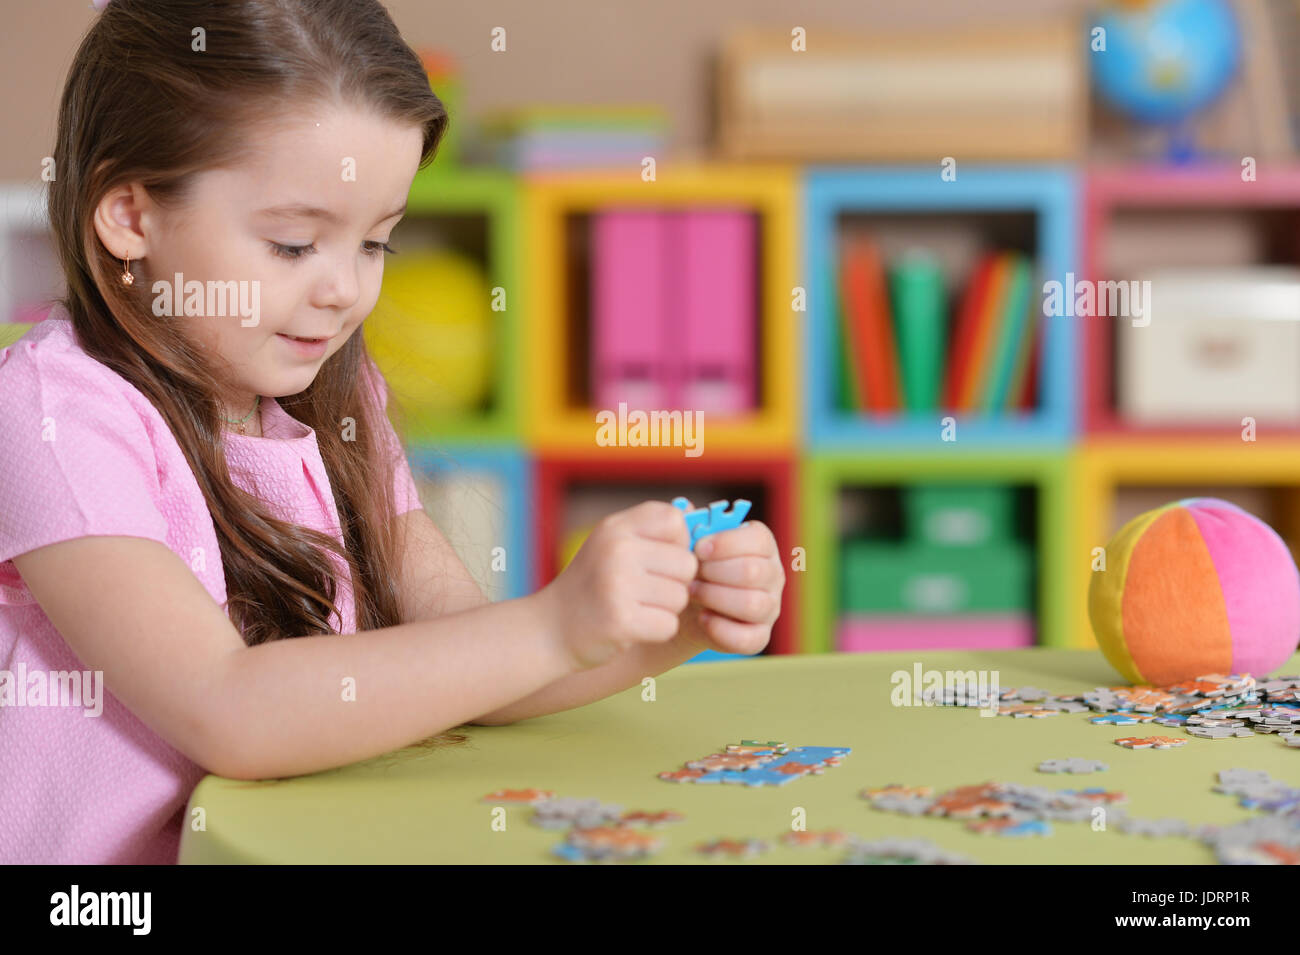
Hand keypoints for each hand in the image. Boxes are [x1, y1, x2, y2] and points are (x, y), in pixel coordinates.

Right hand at [538, 501, 697, 669]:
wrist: (550, 629)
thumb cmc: (592, 585)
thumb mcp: (612, 544)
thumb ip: (650, 528)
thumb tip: (693, 510)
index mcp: (616, 527)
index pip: (675, 520)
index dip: (678, 543)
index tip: (660, 560)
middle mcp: (617, 550)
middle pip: (686, 564)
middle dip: (675, 583)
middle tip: (646, 592)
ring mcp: (617, 585)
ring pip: (680, 597)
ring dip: (665, 609)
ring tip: (636, 608)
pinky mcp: (621, 620)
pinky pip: (669, 625)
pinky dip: (657, 631)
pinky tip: (633, 627)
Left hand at [676, 518, 782, 656]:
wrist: (682, 608)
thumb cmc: (689, 566)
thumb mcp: (687, 543)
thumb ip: (688, 524)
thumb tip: (684, 509)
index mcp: (761, 545)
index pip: (759, 539)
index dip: (726, 543)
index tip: (698, 549)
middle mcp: (773, 574)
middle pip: (754, 571)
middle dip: (715, 573)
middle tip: (691, 575)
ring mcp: (770, 607)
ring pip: (753, 604)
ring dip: (716, 598)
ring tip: (692, 594)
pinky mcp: (760, 636)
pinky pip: (749, 638)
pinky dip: (721, 629)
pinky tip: (702, 618)